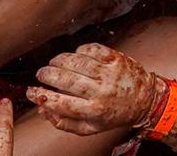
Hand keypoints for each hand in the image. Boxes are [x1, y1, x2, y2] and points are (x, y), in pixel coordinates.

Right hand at [27, 46, 169, 137]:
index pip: (61, 103)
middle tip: (41, 74)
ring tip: (54, 63)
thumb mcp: (89, 128)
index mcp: (93, 110)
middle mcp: (101, 91)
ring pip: (77, 62)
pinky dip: (80, 50)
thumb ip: (63, 122)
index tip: (30, 91)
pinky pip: (92, 49)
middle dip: (48, 75)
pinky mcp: (116, 58)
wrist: (146, 100)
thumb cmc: (114, 114)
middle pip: (66, 80)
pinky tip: (75, 55)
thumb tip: (42, 109)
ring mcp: (109, 73)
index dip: (41, 96)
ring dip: (60, 60)